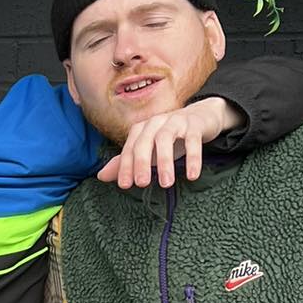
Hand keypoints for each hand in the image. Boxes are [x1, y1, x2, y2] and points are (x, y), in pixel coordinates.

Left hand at [96, 96, 241, 190]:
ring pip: (166, 139)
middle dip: (141, 163)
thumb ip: (126, 162)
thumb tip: (101, 176)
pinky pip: (192, 141)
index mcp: (141, 129)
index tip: (125, 185)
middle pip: (144, 141)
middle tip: (142, 184)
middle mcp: (155, 123)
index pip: (130, 148)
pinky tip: (192, 176)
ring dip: (164, 161)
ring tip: (166, 183)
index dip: (125, 166)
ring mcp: (175, 122)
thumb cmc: (170, 138)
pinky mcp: (194, 125)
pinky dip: (193, 158)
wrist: (201, 117)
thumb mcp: (148, 151)